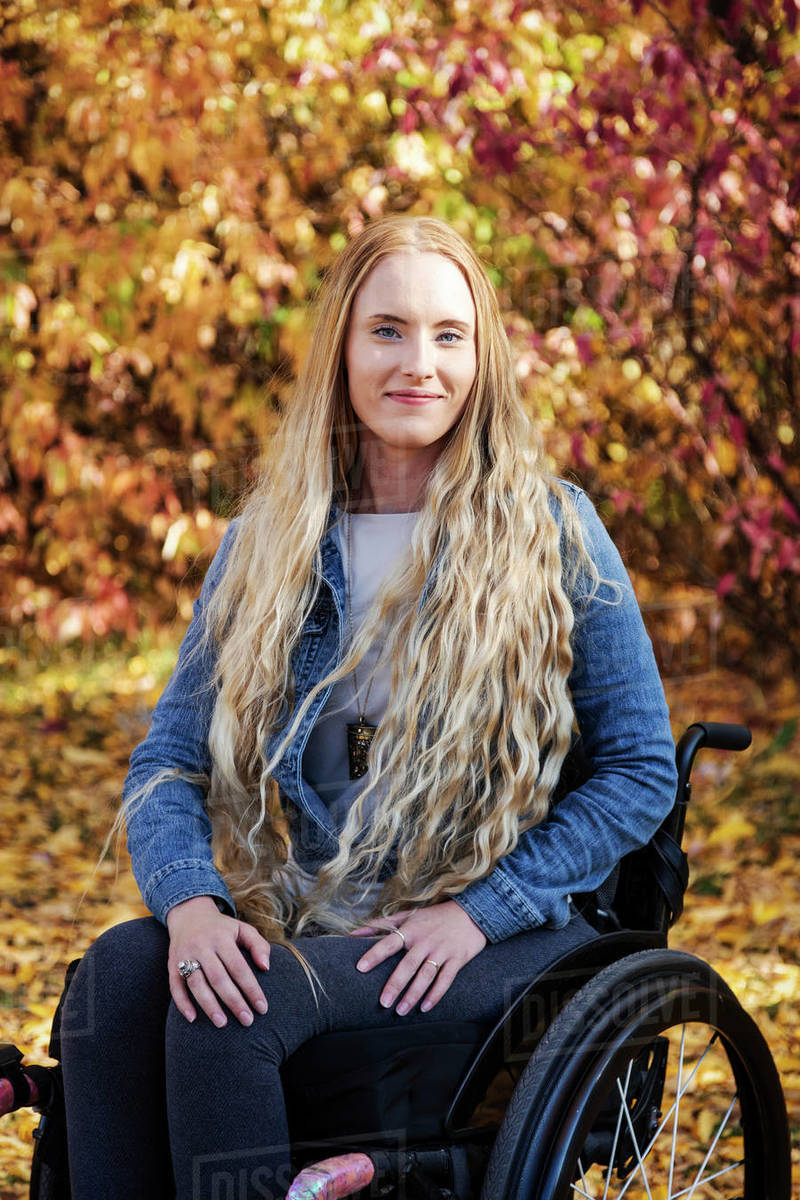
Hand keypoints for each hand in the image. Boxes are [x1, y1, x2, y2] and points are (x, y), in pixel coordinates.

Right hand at [166, 895, 270, 1027]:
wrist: (189, 914)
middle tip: (247, 1021)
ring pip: (197, 984)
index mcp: (222, 937)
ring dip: (209, 1006)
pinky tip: (193, 1019)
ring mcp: (185, 955)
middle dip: (234, 1002)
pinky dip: (182, 1003)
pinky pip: (175, 986)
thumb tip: (266, 967)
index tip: (262, 1008)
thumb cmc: (222, 928)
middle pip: (218, 978)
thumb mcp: (242, 929)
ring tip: (222, 1023)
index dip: (251, 989)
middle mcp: (202, 946)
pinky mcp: (172, 964)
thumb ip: (258, 945)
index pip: (238, 967)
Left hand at [350, 900, 486, 1015]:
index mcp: (412, 929)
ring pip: (425, 976)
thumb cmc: (434, 916)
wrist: (471, 913)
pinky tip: (425, 1008)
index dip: (375, 954)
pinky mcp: (457, 960)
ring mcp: (442, 951)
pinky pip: (445, 980)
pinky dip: (435, 995)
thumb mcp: (408, 915)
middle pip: (407, 965)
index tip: (360, 968)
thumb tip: (353, 934)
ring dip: (413, 995)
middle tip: (383, 1002)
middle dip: (395, 985)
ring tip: (401, 1011)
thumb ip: (381, 925)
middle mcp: (425, 940)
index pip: (389, 942)